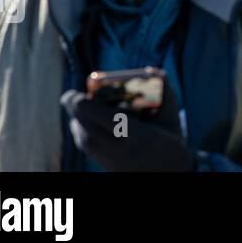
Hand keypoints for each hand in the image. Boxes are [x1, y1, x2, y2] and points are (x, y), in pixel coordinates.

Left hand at [61, 89, 195, 171]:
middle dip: (76, 112)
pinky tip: (82, 123)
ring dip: (76, 122)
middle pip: (89, 130)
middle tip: (70, 96)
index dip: (87, 108)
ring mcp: (113, 162)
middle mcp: (123, 151)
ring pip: (84, 141)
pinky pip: (87, 149)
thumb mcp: (171, 115)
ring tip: (76, 108)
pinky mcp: (107, 167)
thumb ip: (164, 91)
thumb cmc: (171, 140)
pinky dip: (80, 133)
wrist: (169, 172)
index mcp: (140, 136)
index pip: (107, 121)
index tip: (76, 96)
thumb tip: (150, 69)